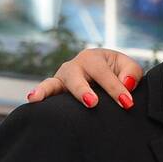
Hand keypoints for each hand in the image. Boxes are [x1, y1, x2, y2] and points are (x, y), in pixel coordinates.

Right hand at [26, 48, 144, 110]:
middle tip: (92, 103)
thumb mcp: (128, 67)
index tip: (127, 103)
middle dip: (84, 90)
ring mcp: (63, 77)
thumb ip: (131, 72)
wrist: (104, 74)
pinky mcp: (57, 89)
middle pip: (77, 77)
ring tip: (38, 98)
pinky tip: (31, 99)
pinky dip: (38, 94)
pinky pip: (46, 91)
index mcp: (94, 58)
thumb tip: (126, 84)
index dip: (116, 89)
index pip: (104, 74)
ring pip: (54, 83)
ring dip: (48, 91)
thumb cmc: (118, 71)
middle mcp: (75, 65)